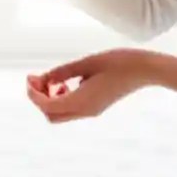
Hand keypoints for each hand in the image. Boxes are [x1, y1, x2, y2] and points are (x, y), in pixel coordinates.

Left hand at [26, 49, 157, 123]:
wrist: (146, 70)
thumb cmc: (119, 62)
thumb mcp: (87, 62)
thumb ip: (64, 72)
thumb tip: (45, 79)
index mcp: (82, 101)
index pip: (47, 106)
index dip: (33, 93)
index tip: (30, 77)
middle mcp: (86, 111)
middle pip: (51, 115)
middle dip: (40, 98)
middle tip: (39, 77)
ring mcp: (92, 111)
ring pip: (61, 114)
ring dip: (51, 98)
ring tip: (54, 78)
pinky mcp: (97, 106)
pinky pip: (72, 108)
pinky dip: (63, 97)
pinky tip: (68, 81)